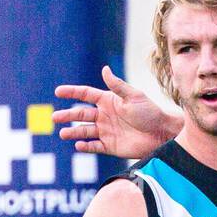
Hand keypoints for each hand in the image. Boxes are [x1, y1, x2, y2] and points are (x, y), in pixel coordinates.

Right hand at [53, 65, 179, 158]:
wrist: (161, 134)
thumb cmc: (150, 112)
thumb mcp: (133, 97)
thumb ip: (117, 86)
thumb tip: (104, 69)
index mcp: (108, 101)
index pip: (86, 94)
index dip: (72, 92)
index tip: (58, 91)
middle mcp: (105, 116)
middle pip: (81, 114)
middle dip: (68, 116)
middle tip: (55, 118)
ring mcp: (106, 131)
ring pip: (85, 131)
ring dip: (73, 133)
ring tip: (63, 133)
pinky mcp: (110, 146)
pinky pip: (94, 146)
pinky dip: (86, 147)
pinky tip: (78, 145)